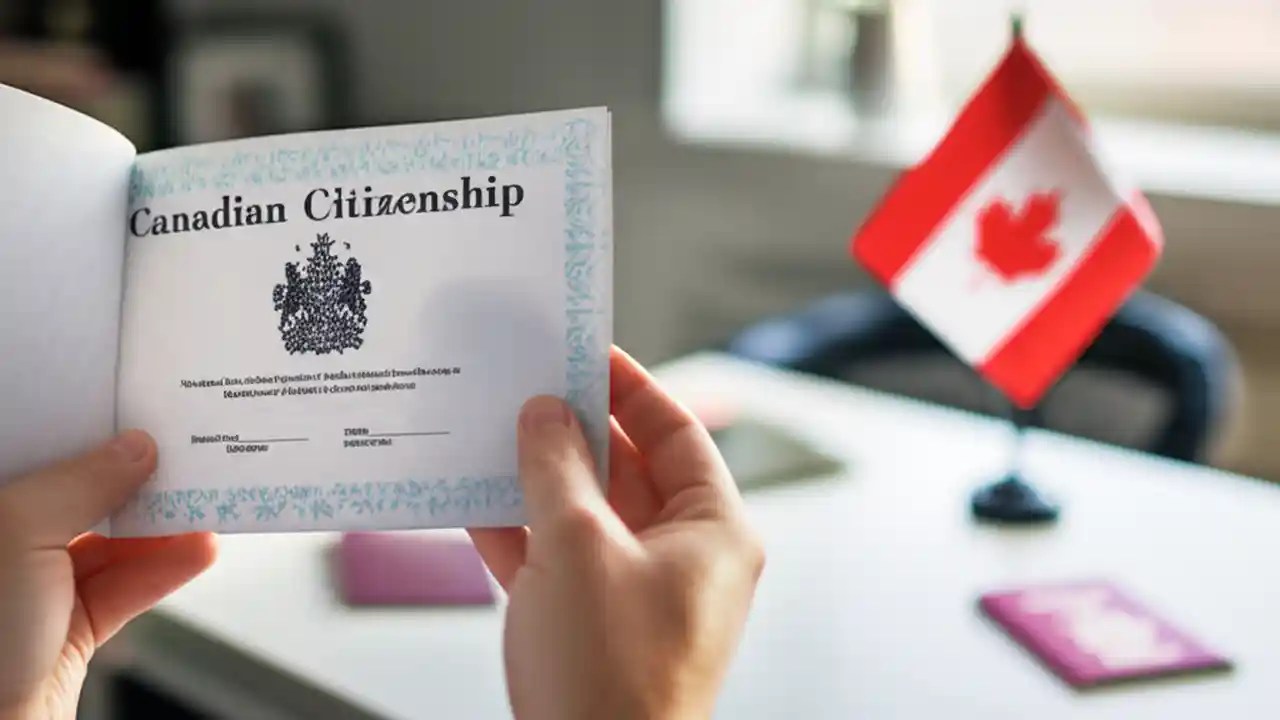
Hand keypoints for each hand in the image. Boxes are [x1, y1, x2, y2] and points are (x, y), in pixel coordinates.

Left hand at [0, 430, 216, 719]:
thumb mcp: (19, 532)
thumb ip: (79, 482)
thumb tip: (133, 450)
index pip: (27, 452)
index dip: (75, 428)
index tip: (126, 408)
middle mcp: (1, 546)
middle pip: (74, 496)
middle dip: (130, 476)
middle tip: (179, 452)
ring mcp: (29, 592)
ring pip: (107, 542)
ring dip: (161, 526)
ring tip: (206, 501)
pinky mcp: (65, 631)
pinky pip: (123, 588)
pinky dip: (164, 569)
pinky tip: (199, 548)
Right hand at [469, 348, 764, 719]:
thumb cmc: (610, 676)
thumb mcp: (577, 548)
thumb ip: (557, 469)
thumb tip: (544, 414)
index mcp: (713, 531)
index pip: (678, 432)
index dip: (630, 387)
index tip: (586, 352)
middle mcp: (684, 558)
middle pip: (629, 469)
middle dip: (574, 432)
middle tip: (526, 388)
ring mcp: (638, 593)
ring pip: (587, 514)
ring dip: (539, 480)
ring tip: (491, 435)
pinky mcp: (594, 626)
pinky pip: (559, 560)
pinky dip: (520, 534)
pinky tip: (473, 505)